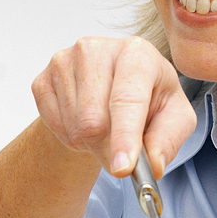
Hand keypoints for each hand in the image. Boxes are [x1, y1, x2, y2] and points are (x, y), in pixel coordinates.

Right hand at [32, 36, 198, 177]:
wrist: (110, 92)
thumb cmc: (148, 100)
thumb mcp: (173, 118)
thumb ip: (167, 140)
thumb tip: (153, 165)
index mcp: (137, 52)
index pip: (127, 98)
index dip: (125, 136)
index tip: (122, 168)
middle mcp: (97, 49)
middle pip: (94, 121)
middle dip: (107, 149)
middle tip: (120, 155)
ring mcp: (65, 61)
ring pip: (74, 127)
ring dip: (90, 144)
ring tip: (105, 132)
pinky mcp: (43, 79)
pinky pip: (53, 126)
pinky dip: (70, 138)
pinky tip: (83, 125)